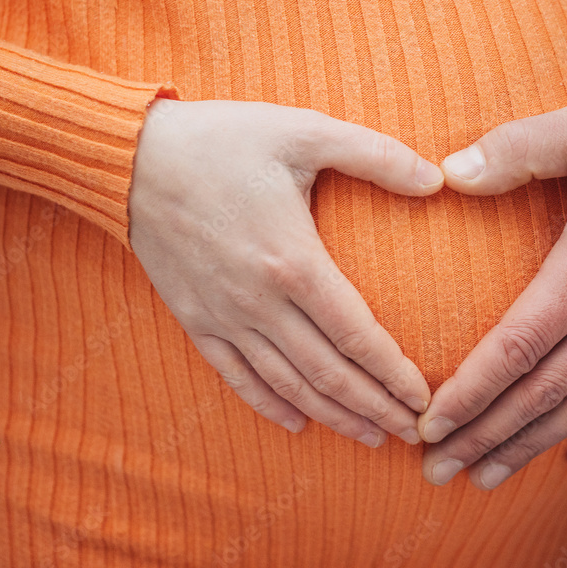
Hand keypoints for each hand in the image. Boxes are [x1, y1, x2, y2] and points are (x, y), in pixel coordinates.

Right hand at [129, 99, 442, 446]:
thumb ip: (376, 155)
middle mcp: (259, 301)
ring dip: (333, 416)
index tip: (424, 397)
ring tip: (370, 437)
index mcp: (293, 260)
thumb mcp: (305, 130)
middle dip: (375, 407)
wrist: (131, 157)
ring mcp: (223, 316)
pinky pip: (235, 376)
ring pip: (287, 384)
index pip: (357, 334)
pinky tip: (297, 424)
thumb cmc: (223, 139)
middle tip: (412, 432)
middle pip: (328, 372)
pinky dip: (269, 404)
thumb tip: (436, 180)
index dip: (394, 372)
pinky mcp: (194, 318)